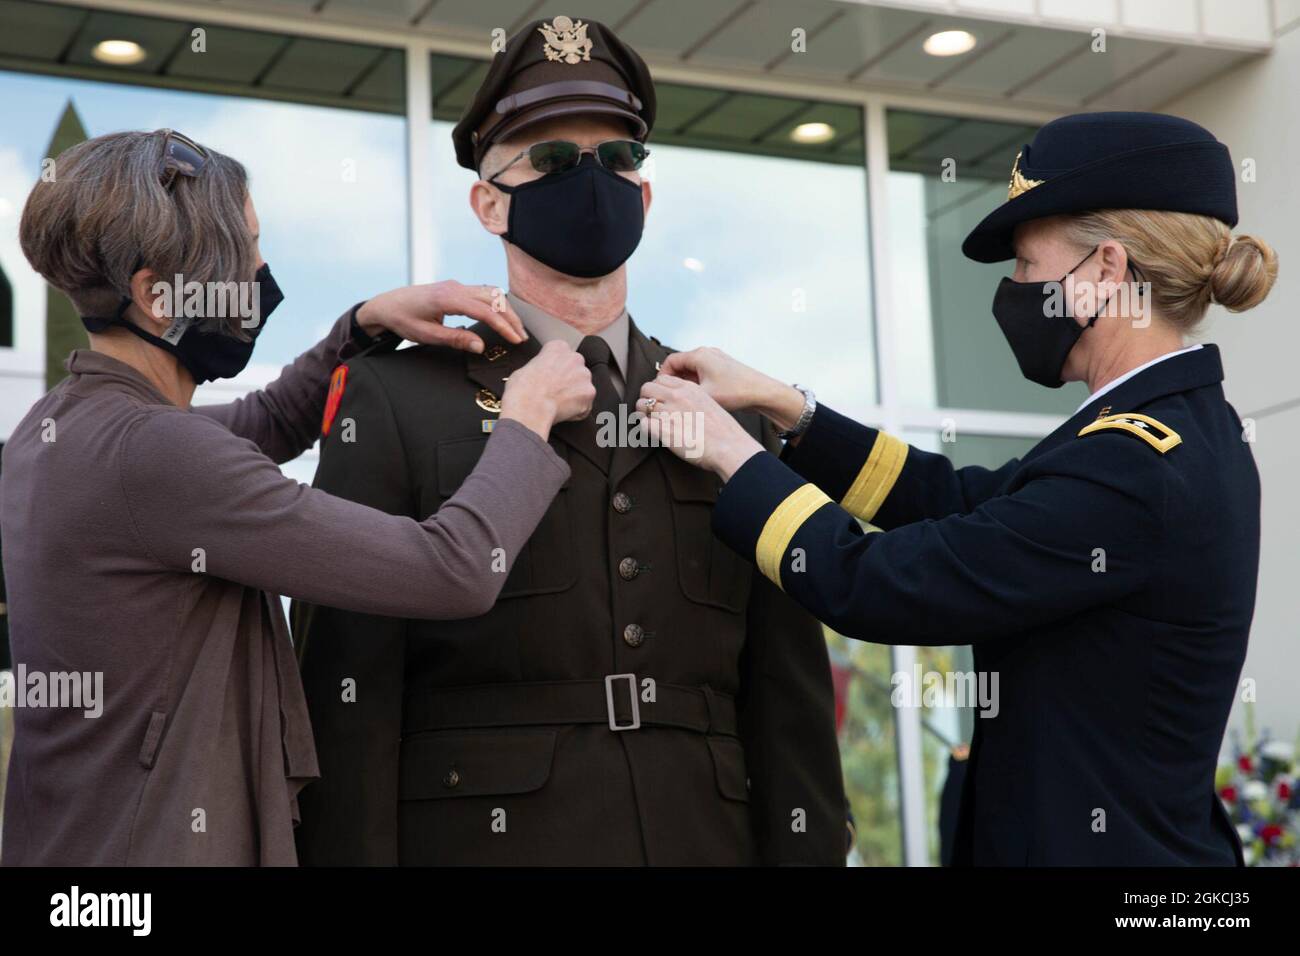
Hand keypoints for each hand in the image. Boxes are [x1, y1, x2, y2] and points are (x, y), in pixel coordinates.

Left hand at [355, 281, 526, 352]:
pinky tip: (501, 317)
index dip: (503, 326)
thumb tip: (480, 346)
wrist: (386, 304)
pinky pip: (482, 293)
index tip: (515, 339)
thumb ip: (456, 339)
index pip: (485, 310)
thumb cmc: (403, 319)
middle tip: (522, 336)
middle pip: (493, 298)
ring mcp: (456, 285)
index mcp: (448, 298)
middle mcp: (455, 287)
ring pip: (490, 293)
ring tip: (515, 328)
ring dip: (505, 309)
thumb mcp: (428, 335)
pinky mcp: (455, 288)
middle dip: (511, 317)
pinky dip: (496, 304)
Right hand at [500, 340, 594, 440]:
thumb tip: (541, 374)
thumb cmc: (523, 388)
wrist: (530, 406)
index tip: (551, 377)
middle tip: (555, 392)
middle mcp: (575, 358)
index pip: (563, 355)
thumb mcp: (526, 367)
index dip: (556, 368)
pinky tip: (563, 412)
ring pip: (582, 387)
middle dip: (569, 381)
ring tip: (558, 404)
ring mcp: (584, 376)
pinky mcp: (589, 393)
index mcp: (558, 347)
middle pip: (576, 370)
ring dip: (574, 395)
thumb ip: (542, 366)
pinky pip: (586, 404)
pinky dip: (578, 410)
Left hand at [638, 375, 763, 480]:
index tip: (659, 398)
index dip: (657, 389)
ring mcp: (669, 412)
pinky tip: (653, 434)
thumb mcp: (710, 403)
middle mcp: (677, 396)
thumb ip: (692, 399)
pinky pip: (642, 424)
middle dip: (645, 399)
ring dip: (642, 414)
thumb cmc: (724, 431)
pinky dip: (644, 430)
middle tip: (650, 411)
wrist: (729, 447)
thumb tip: (681, 405)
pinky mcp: (663, 429)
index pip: (661, 379)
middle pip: (646, 388)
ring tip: (650, 423)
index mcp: (689, 388)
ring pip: (640, 406)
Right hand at [659, 347, 802, 431]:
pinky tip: (699, 397)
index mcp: (699, 355)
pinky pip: (702, 372)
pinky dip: (697, 382)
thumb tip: (664, 401)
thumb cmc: (736, 392)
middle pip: (680, 364)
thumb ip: (681, 396)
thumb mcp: (704, 396)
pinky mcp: (723, 367)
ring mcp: (716, 359)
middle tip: (669, 397)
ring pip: (691, 369)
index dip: (662, 377)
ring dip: (685, 383)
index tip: (660, 392)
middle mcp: (707, 353)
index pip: (670, 361)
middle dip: (673, 381)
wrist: (762, 392)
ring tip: (684, 399)